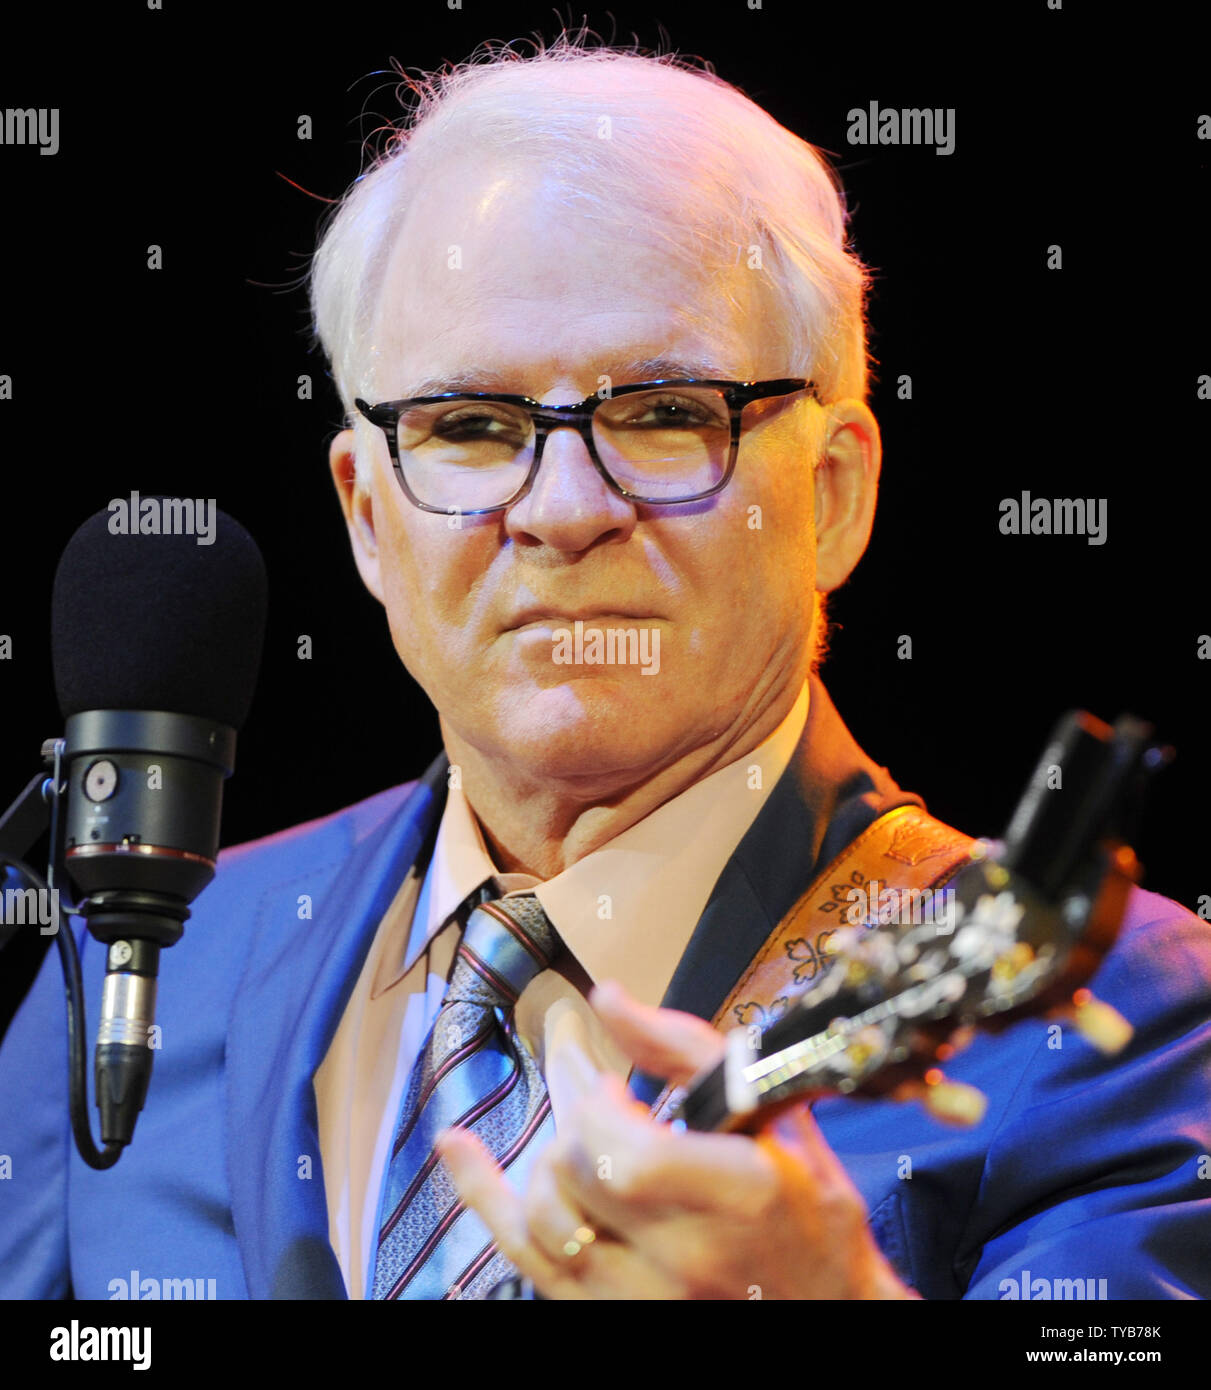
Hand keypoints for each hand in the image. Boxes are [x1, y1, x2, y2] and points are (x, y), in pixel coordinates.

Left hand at [437, 980, 919, 1298]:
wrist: (825, 1307)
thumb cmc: (806, 1205)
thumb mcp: (771, 1111)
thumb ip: (687, 1051)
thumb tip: (608, 999)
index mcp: (737, 1196)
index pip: (626, 1155)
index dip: (593, 1097)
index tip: (597, 1063)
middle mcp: (687, 1258)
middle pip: (579, 1173)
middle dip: (568, 1100)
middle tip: (576, 1060)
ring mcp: (646, 1297)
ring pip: (546, 1217)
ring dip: (544, 1147)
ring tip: (568, 1112)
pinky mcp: (612, 1313)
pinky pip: (527, 1258)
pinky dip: (484, 1197)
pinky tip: (458, 1147)